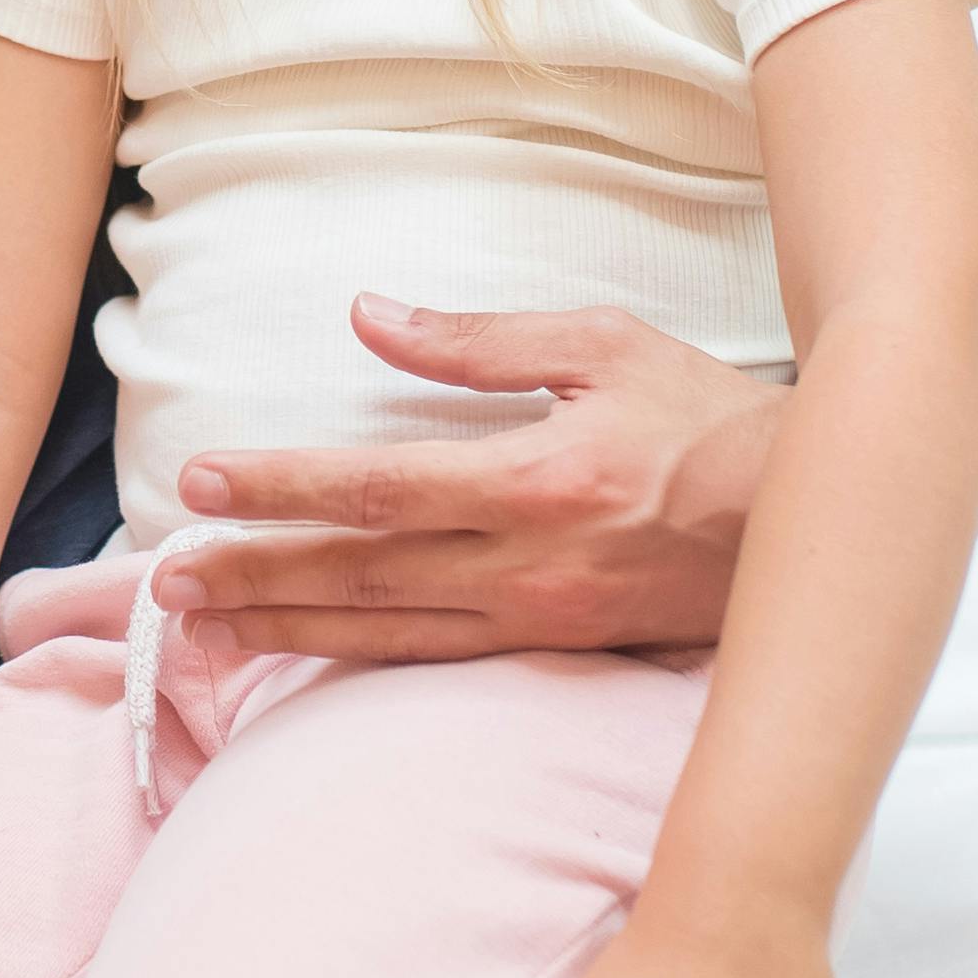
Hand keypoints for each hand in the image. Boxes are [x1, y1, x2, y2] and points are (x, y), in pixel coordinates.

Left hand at [166, 299, 790, 662]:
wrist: (812, 522)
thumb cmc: (707, 419)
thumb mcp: (603, 344)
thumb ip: (479, 341)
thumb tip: (369, 316)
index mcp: (538, 481)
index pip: (380, 487)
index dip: (285, 487)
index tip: (205, 482)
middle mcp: (527, 564)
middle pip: (363, 573)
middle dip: (257, 576)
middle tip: (165, 581)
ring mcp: (539, 619)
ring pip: (387, 631)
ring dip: (287, 629)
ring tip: (201, 626)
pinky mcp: (554, 650)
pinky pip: (435, 660)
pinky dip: (358, 656)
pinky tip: (303, 653)